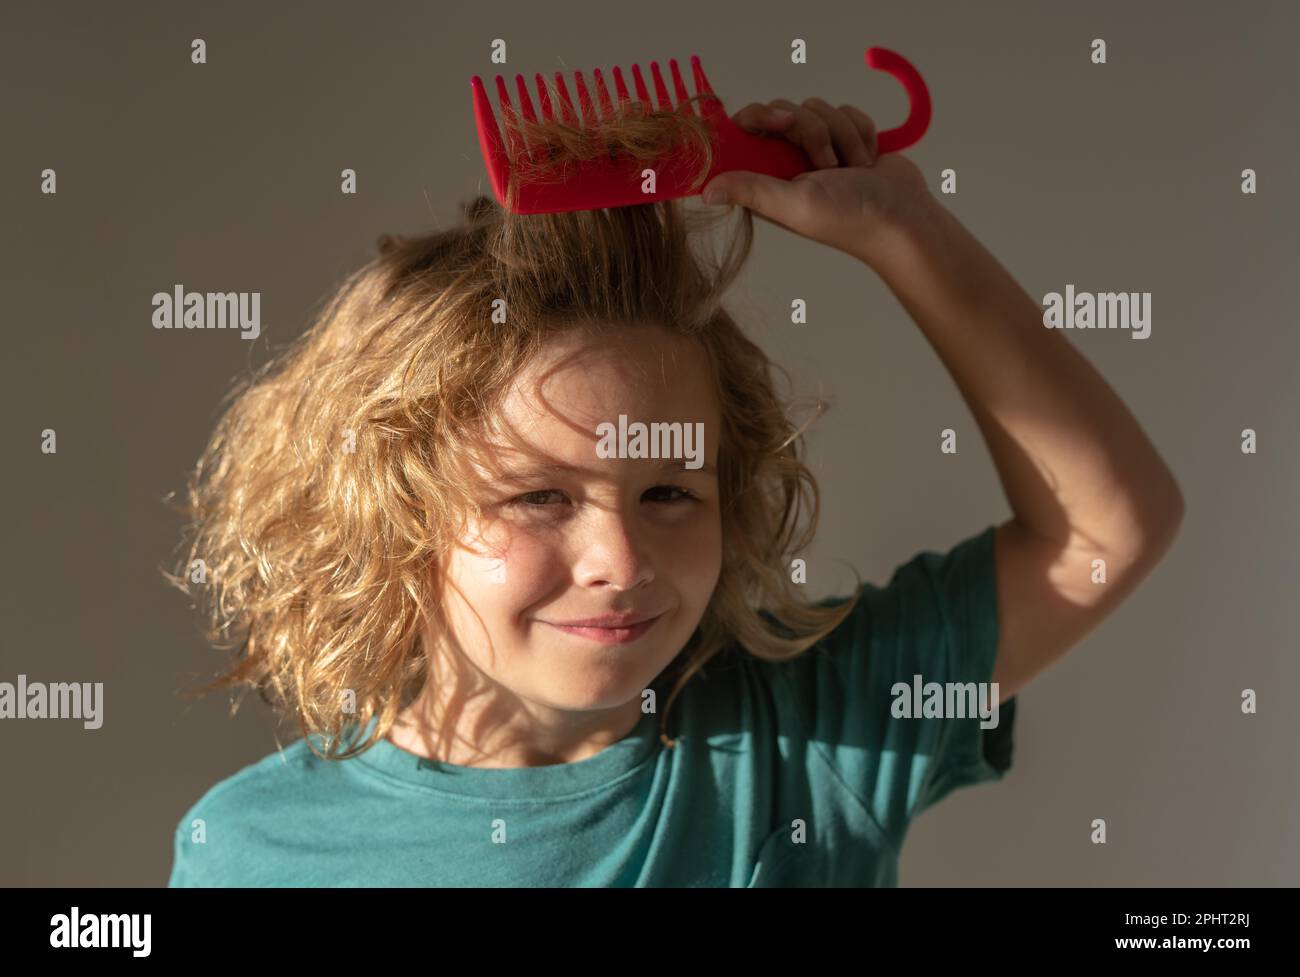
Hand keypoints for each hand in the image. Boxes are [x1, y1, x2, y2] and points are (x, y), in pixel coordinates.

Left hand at [700, 98, 935, 264]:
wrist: (904, 215)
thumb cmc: (849, 218)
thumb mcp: (794, 205)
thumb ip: (750, 190)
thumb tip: (705, 193)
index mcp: (767, 178)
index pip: (745, 129)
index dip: (761, 117)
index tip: (782, 123)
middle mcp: (787, 162)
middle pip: (784, 110)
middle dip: (813, 131)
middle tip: (829, 164)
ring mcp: (817, 149)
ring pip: (818, 107)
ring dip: (842, 135)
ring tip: (853, 169)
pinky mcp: (846, 138)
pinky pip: (847, 110)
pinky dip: (861, 132)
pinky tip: (867, 160)